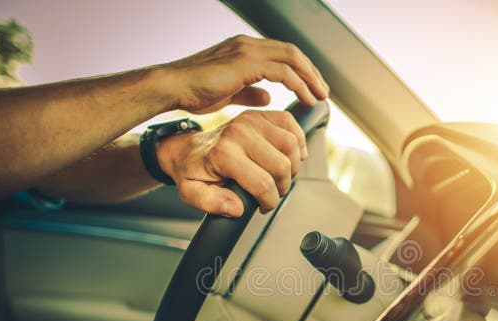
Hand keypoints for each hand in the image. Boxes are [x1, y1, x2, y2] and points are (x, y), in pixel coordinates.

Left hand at [157, 110, 306, 215]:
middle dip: (282, 186)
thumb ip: (211, 203)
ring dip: (292, 165)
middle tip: (273, 193)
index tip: (263, 206)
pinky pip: (290, 123)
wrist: (189, 150)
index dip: (269, 201)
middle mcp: (238, 133)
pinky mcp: (259, 114)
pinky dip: (297, 139)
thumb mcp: (192, 192)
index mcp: (223, 153)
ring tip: (280, 176)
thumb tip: (236, 207)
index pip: (263, 183)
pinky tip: (290, 154)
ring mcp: (250, 120)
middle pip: (281, 166)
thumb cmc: (193, 171)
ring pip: (290, 145)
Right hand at [160, 35, 328, 112]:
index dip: (301, 70)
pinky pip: (283, 71)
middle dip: (311, 72)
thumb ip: (249, 91)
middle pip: (292, 52)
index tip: (312, 88)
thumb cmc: (193, 92)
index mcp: (244, 49)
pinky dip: (299, 84)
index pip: (282, 54)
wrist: (173, 87)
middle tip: (324, 92)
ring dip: (310, 77)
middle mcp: (247, 44)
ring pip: (292, 58)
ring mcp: (247, 50)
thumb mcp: (228, 92)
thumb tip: (268, 96)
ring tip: (320, 96)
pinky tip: (306, 98)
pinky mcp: (246, 62)